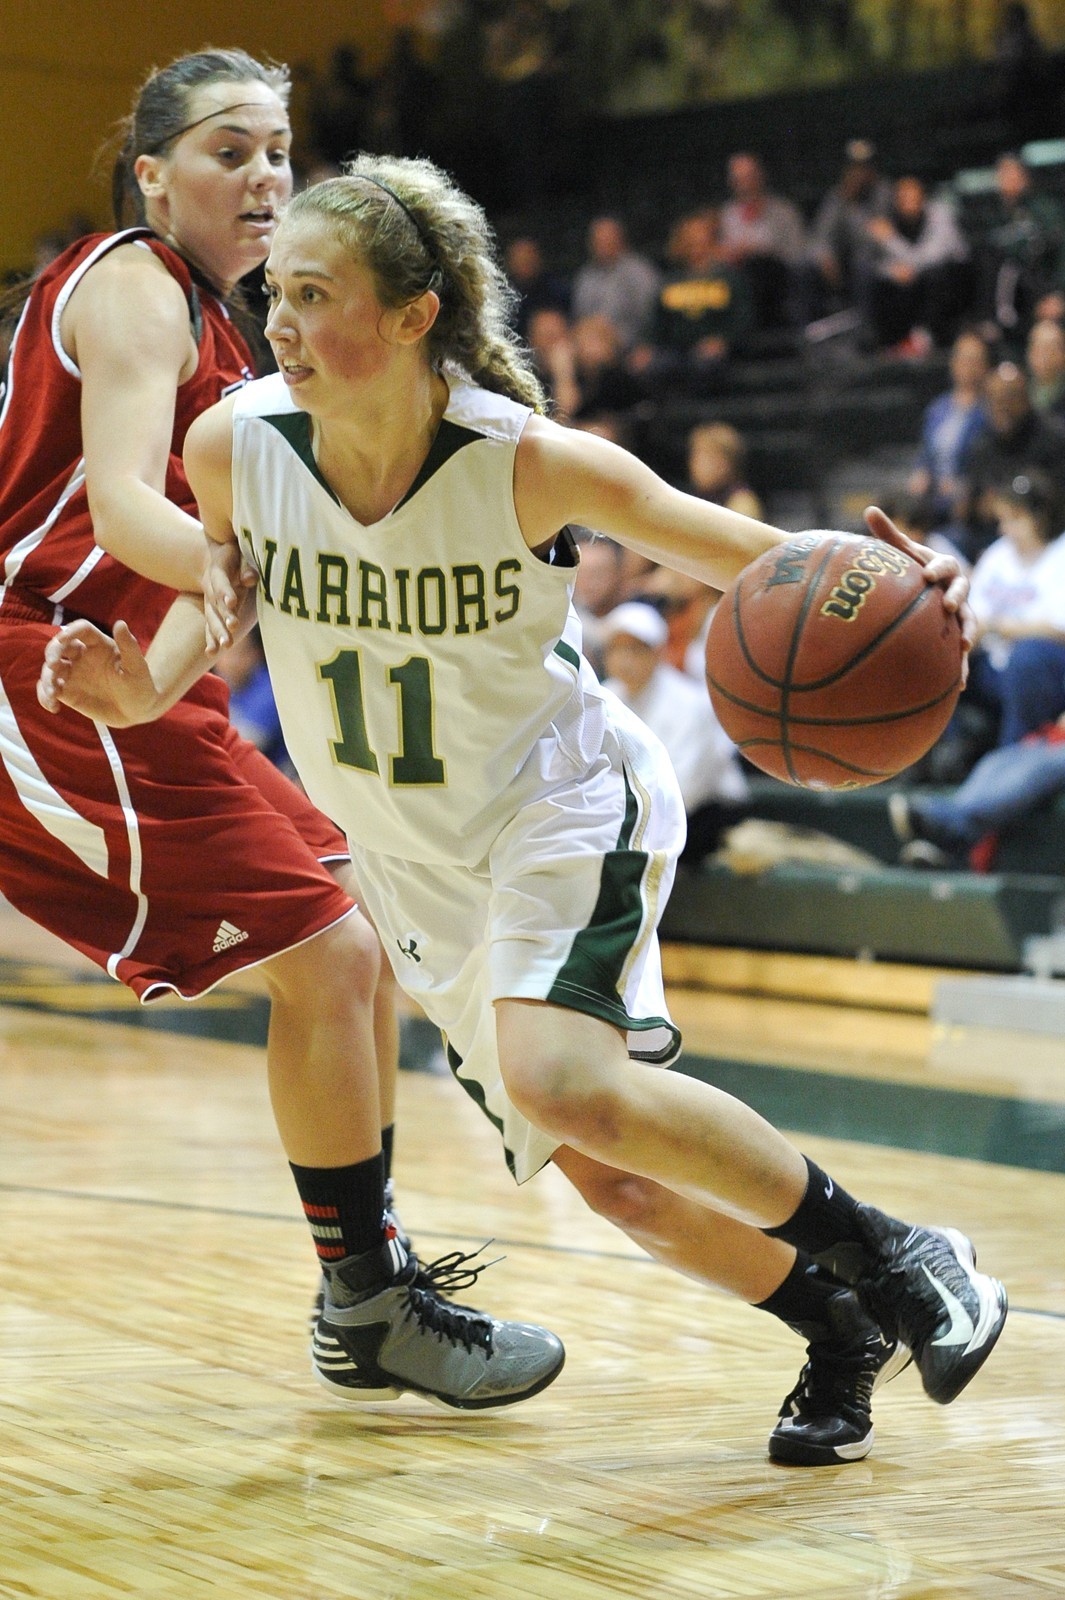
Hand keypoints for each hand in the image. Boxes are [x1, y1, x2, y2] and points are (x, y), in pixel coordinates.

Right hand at [37, 619, 158, 724]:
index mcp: (99, 645)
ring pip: (51, 669)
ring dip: (46, 678)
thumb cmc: (141, 685)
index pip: (81, 630)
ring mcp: (73, 674)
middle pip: (59, 646)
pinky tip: (53, 707)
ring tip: (53, 693)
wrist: (139, 710)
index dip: (70, 631)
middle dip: (52, 652)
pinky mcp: (68, 692)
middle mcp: (82, 656)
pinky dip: (45, 696)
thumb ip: (129, 646)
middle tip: (53, 665)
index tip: (62, 639)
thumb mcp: (138, 667)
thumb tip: (120, 623)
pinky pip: (50, 690)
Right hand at [204, 537, 255, 653]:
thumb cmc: (234, 554)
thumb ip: (245, 565)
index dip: (226, 592)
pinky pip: (210, 627)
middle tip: (233, 628)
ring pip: (212, 619)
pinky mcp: (212, 613)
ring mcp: (210, 603)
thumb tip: (250, 579)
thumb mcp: (239, 553)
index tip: (233, 602)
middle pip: (216, 605)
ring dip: (218, 632)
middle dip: (224, 617)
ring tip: (226, 645)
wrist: (214, 558)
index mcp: (217, 572)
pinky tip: (211, 653)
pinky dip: (211, 639)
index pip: (221, 583)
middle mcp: (210, 589)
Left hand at [863, 505, 974, 680]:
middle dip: (957, 597)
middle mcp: (956, 590)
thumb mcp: (901, 554)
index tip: (927, 574)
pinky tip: (957, 685)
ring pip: (969, 622)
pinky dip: (961, 667)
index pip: (945, 565)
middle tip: (947, 605)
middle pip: (962, 591)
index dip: (938, 568)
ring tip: (963, 644)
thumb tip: (870, 508)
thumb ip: (888, 534)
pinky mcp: (957, 635)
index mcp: (943, 569)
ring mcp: (960, 613)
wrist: (927, 590)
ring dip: (968, 631)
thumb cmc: (911, 569)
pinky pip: (961, 651)